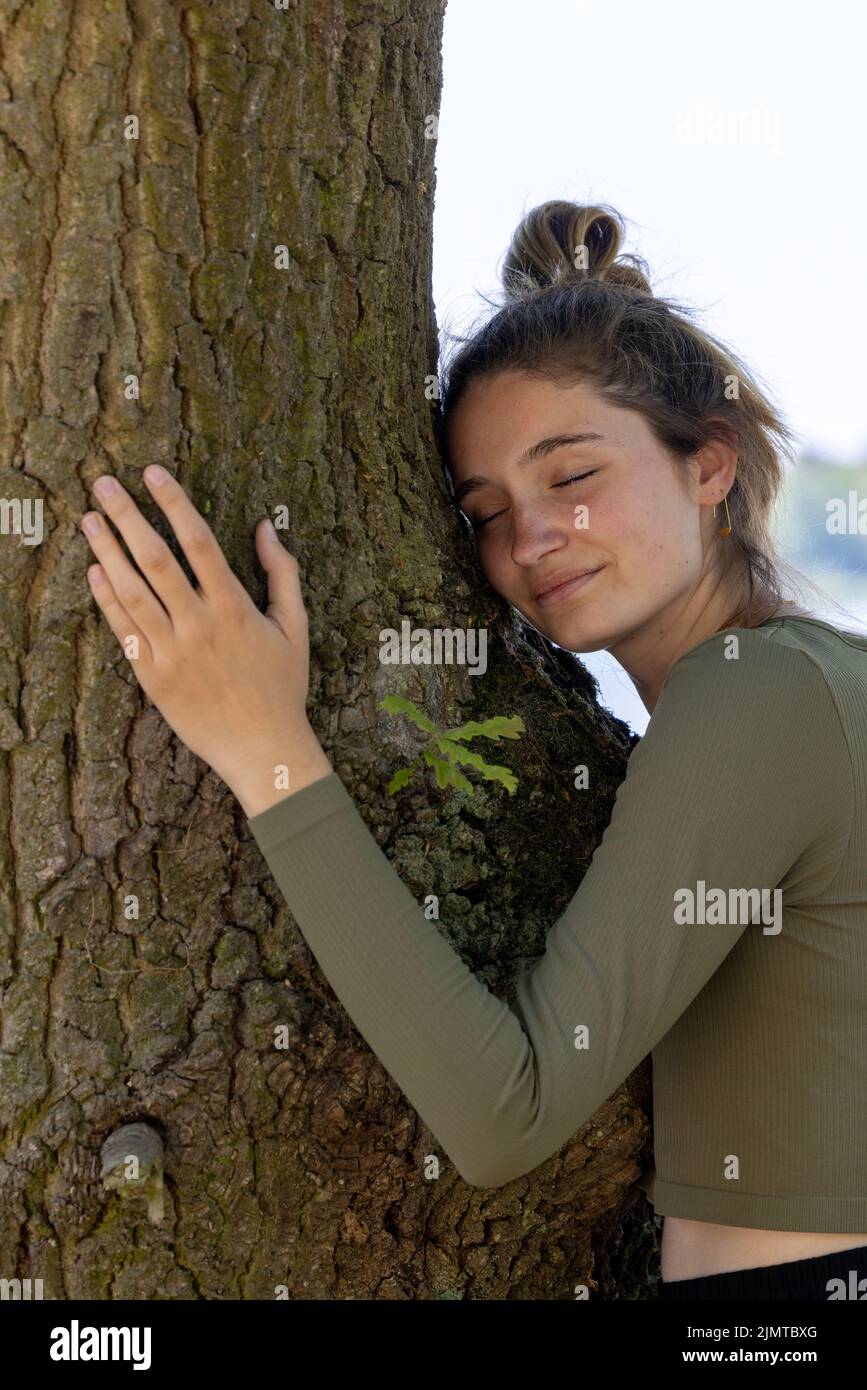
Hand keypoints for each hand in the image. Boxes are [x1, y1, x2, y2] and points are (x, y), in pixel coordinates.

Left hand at [80, 465, 331, 815]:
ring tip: (89, 519)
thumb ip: (282, 574)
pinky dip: (107, 600)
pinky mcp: (153, 677)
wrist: (261, 748)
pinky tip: (94, 571)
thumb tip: (267, 527)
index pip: (199, 543)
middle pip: (155, 559)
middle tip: (103, 483)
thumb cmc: (283, 686)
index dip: (175, 504)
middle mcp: (199, 627)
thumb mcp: (295, 627)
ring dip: (107, 552)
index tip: (154, 473)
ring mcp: (172, 653)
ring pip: (131, 592)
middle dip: (128, 516)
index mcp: (235, 609)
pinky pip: (123, 631)